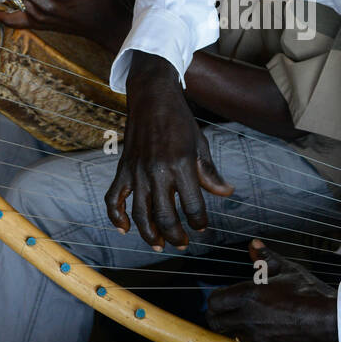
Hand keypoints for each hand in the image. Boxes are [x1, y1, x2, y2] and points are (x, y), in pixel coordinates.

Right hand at [105, 52, 233, 249]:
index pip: (192, 205)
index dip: (199, 221)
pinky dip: (116, 217)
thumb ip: (209, 172)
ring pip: (140, 214)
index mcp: (181, 164)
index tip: (201, 227)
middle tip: (182, 244)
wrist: (152, 97)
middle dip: (176, 236)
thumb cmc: (179, 120)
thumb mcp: (199, 144)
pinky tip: (124, 230)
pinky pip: (114, 199)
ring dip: (150, 234)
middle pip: (165, 216)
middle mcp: (158, 171)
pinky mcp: (123, 169)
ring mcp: (137, 171)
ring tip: (159, 244)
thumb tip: (226, 192)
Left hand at [205, 239, 338, 341]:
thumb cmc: (308, 292)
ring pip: (234, 336)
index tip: (224, 297)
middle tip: (230, 311)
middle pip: (216, 322)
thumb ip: (265, 257)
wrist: (327, 319)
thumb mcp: (286, 269)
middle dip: (220, 316)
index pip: (213, 302)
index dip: (216, 299)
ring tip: (253, 319)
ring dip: (238, 329)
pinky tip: (270, 333)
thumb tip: (253, 244)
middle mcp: (246, 317)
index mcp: (246, 295)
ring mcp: (256, 336)